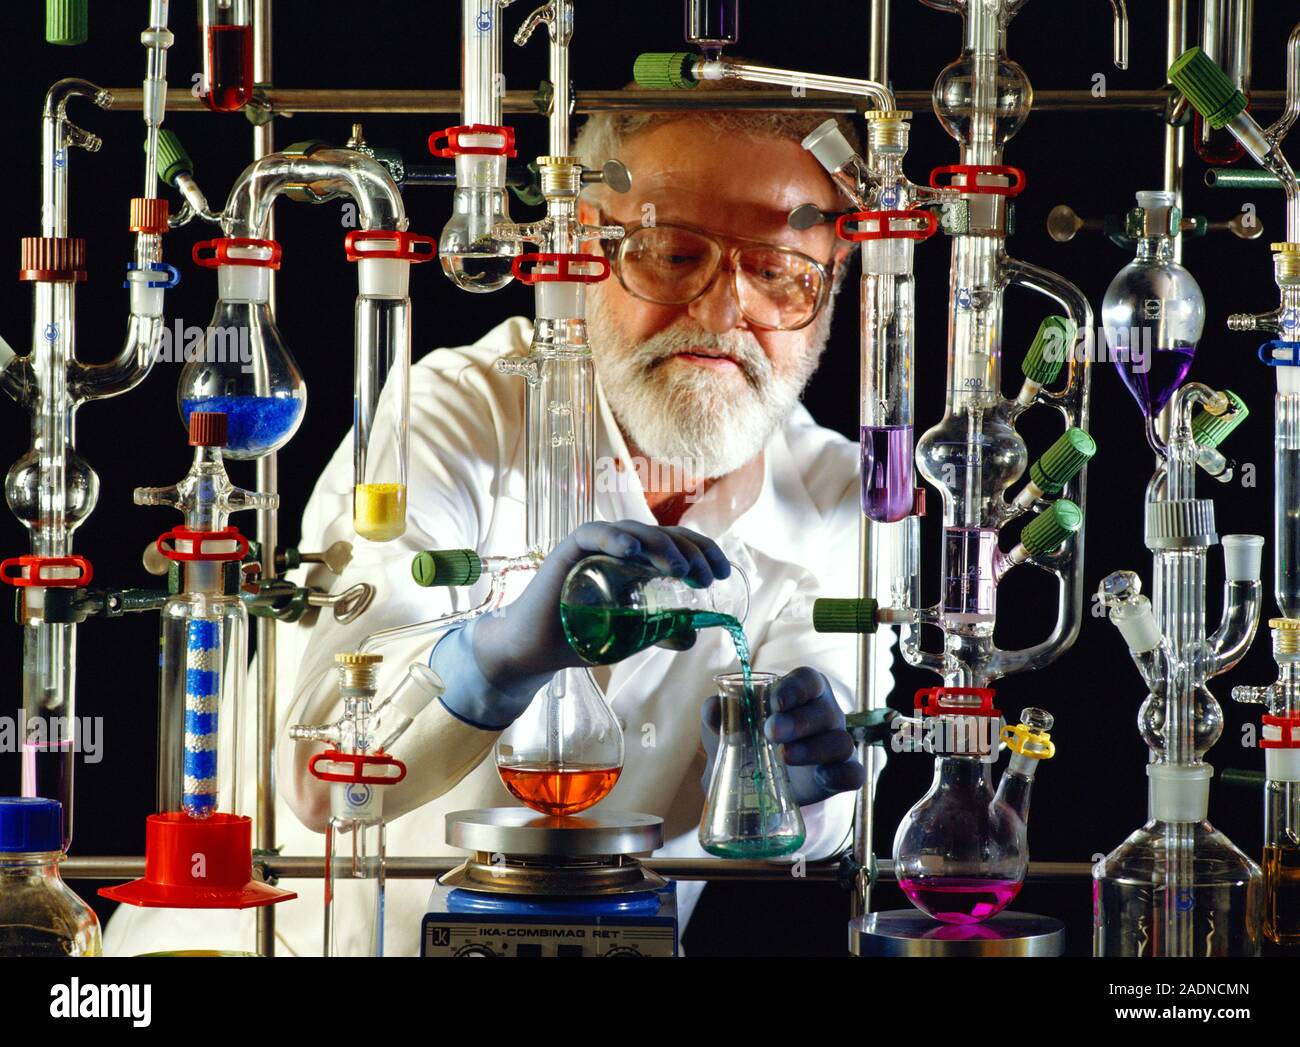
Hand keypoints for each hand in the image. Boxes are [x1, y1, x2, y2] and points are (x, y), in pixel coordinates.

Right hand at [472, 520, 730, 689]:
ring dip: (660, 546)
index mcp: (634, 560)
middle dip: (689, 552)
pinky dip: (614, 538)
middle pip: (661, 534)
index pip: (675, 543)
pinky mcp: (567, 552)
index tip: (722, 573)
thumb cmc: (579, 637)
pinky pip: (593, 534)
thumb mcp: (630, 635)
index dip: (702, 551)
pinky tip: (633, 551)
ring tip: (678, 569)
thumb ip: (660, 631)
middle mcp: (616, 547)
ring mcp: (592, 546)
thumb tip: (693, 637)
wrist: (534, 651)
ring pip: (634, 531)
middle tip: (706, 577)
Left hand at [701, 667, 863, 806]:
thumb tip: (713, 707)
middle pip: (825, 710)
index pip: (809, 680)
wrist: (751, 784)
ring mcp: (835, 745)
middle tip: (771, 733)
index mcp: (800, 693)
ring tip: (784, 757)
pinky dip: (842, 774)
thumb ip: (718, 713)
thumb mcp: (726, 726)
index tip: (775, 702)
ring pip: (841, 741)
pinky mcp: (839, 774)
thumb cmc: (746, 739)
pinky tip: (821, 777)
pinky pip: (853, 773)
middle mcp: (823, 715)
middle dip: (798, 721)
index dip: (796, 688)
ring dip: (814, 748)